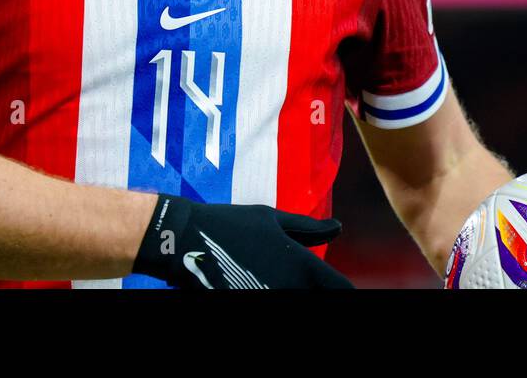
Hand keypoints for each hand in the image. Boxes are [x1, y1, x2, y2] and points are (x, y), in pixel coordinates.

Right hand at [132, 194, 354, 288]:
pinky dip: (270, 296)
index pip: (342, 289)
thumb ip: (308, 229)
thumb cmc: (230, 224)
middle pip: (318, 299)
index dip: (339, 288)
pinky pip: (270, 306)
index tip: (331, 285)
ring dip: (292, 294)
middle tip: (296, 279)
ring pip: (295, 303)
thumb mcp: (270, 219)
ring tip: (270, 277)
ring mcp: (269, 299)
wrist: (185, 240)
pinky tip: (256, 283)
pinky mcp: (246, 304)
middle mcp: (291, 287)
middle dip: (314, 292)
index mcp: (302, 265)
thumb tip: (337, 228)